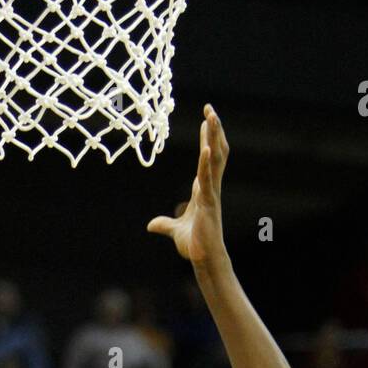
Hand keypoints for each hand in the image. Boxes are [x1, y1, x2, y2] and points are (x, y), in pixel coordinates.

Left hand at [147, 104, 229, 270]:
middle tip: (211, 109)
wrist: (204, 259)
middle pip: (215, 152)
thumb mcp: (174, 231)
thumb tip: (152, 225)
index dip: (207, 139)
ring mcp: (211, 193)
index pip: (207, 158)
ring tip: (212, 117)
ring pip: (215, 160)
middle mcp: (210, 187)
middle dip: (214, 130)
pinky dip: (206, 165)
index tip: (206, 119)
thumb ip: (164, 224)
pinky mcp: (208, 203)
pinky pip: (208, 180)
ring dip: (214, 138)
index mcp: (204, 189)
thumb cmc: (195, 245)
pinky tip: (205, 149)